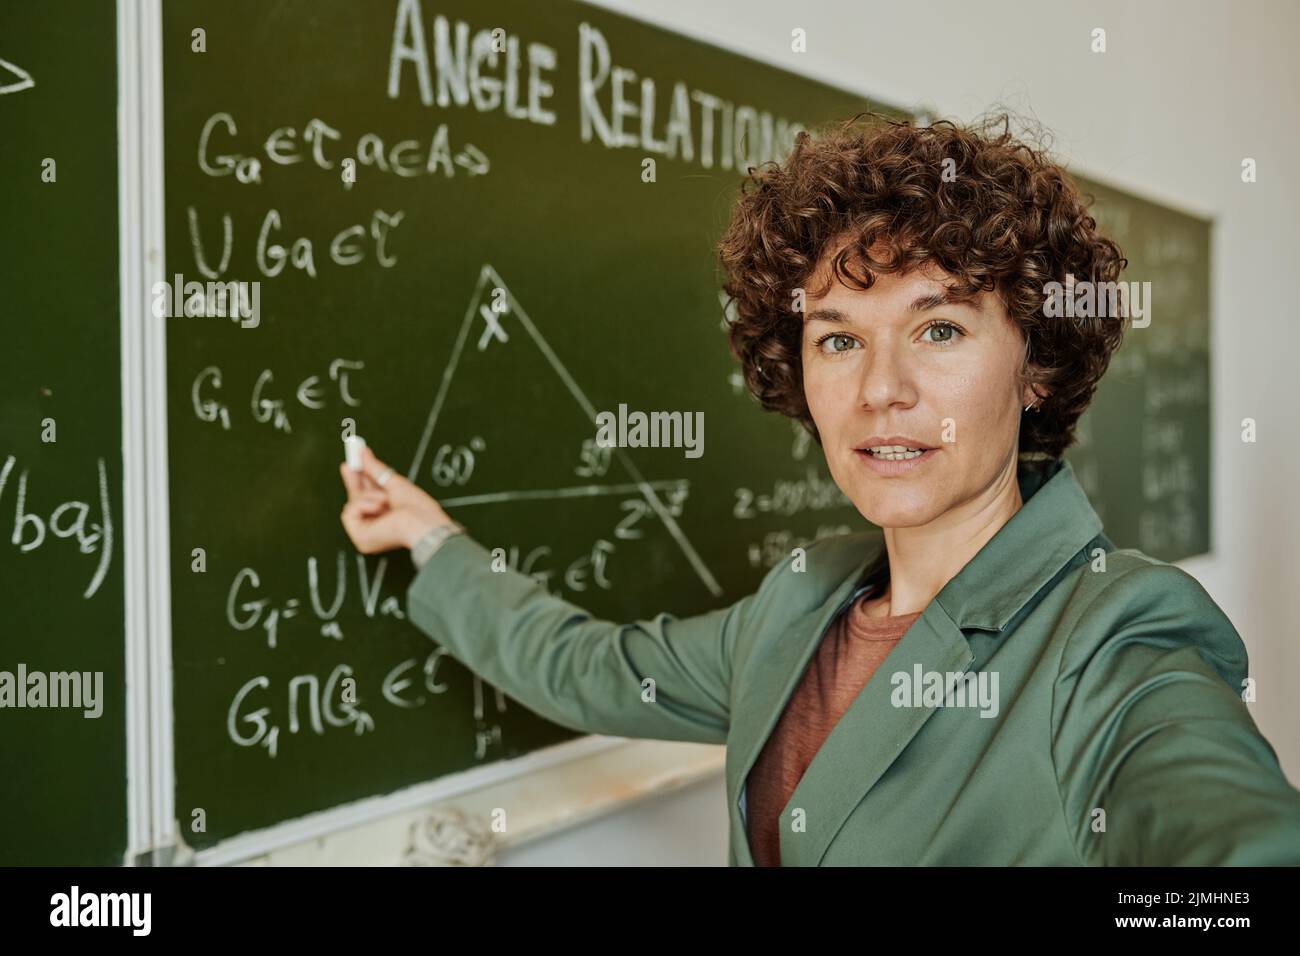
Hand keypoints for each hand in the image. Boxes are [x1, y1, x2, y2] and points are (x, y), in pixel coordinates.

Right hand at [338, 444, 454, 553]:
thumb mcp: (394, 482)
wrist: (421, 522)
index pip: (369, 497)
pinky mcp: (360, 538)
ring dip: (368, 495)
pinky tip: (377, 506)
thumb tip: (364, 454)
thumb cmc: (417, 508)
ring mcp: (368, 533)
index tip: (354, 464)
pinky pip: (349, 513)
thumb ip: (376, 469)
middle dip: (352, 481)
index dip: (360, 480)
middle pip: (357, 500)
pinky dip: (362, 505)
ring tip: (384, 498)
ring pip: (352, 504)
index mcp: (388, 516)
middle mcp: (377, 526)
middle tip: (349, 464)